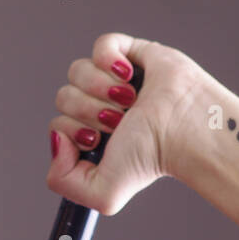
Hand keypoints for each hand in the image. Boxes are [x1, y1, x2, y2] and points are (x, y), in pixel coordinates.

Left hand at [46, 33, 207, 215]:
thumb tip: (56, 139)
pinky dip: (108, 59)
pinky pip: (102, 45)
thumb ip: (62, 181)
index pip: (58, 124)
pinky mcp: (133, 54)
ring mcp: (115, 80)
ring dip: (99, 88)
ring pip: (77, 71)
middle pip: (64, 96)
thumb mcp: (101, 194)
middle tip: (118, 121)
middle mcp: (101, 107)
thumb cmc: (150, 159)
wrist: (181, 131)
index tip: (98, 140)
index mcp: (92, 135)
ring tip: (128, 100)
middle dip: (88, 111)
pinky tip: (127, 75)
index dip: (72, 130)